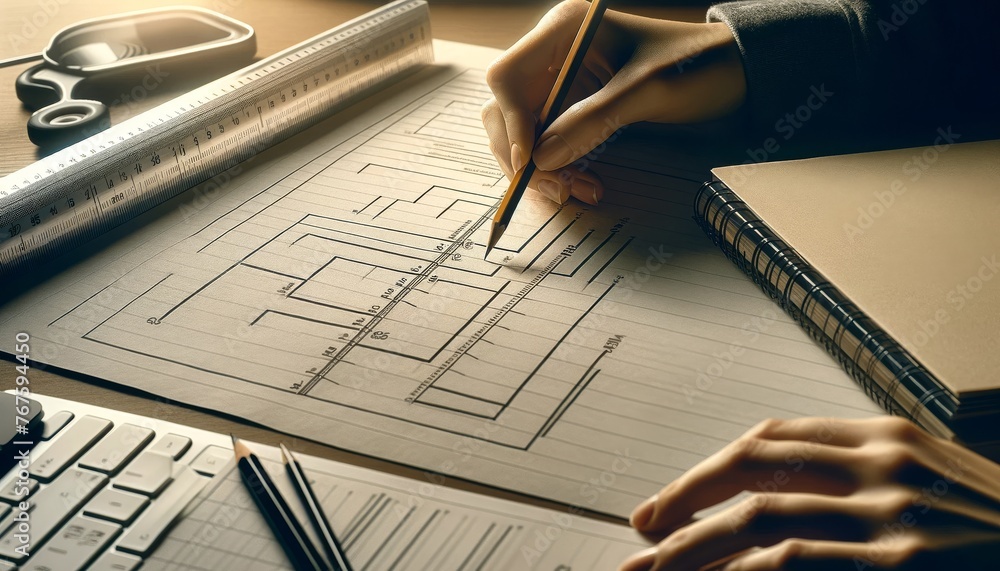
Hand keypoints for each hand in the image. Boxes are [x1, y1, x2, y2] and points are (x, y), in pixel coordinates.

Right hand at [481, 0, 745, 205]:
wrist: (738, 74)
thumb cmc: (699, 66)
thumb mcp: (647, 92)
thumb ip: (592, 121)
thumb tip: (539, 159)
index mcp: (564, 29)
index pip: (508, 78)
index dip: (512, 122)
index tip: (531, 163)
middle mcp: (553, 53)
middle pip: (506, 109)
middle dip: (523, 154)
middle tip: (557, 191)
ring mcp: (561, 82)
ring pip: (522, 132)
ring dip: (541, 168)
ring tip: (577, 192)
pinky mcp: (573, 108)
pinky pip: (547, 143)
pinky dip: (558, 168)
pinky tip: (583, 184)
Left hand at [621, 417, 999, 569]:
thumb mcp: (936, 484)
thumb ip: (864, 481)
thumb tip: (776, 509)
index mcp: (888, 436)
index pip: (772, 436)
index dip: (707, 467)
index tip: (667, 502)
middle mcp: (885, 464)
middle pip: (751, 467)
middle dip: (683, 501)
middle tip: (641, 536)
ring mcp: (895, 516)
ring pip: (758, 519)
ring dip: (694, 550)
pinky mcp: (904, 565)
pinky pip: (794, 564)